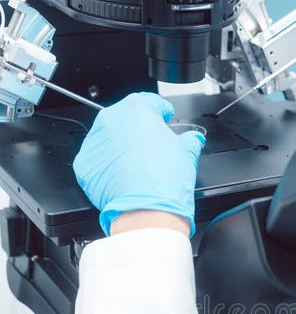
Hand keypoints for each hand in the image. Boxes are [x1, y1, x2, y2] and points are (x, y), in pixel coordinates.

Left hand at [73, 92, 204, 236]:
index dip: (161, 111)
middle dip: (139, 129)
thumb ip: (189, 139)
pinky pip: (98, 158)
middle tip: (153, 147)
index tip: (165, 119)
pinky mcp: (85, 163)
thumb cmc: (165, 182)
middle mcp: (112, 119)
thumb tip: (191, 139)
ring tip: (138, 165)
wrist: (146, 211)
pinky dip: (108, 165)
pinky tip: (124, 175)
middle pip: (126, 117)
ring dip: (122, 146)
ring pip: (110, 137)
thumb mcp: (187, 153)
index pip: (150, 101)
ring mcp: (95, 141)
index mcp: (137, 109)